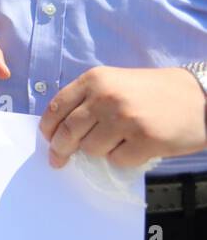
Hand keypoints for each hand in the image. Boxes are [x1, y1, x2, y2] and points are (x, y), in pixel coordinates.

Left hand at [39, 66, 206, 168]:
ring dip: (100, 151)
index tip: (47, 139)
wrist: (202, 96)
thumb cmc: (156, 91)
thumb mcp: (116, 82)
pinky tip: (138, 145)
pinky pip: (118, 160)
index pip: (56, 108)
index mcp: (95, 79)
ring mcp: (124, 119)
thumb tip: (61, 130)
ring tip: (120, 140)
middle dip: (60, 149)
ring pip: (91, 149)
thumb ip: (89, 100)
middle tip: (58, 159)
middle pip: (67, 132)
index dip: (48, 128)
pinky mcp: (144, 140)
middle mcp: (105, 97)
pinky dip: (124, 158)